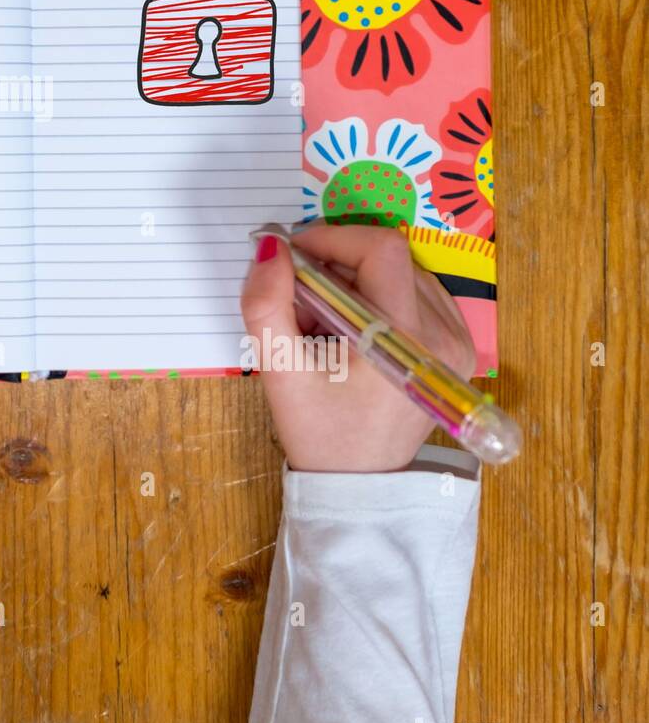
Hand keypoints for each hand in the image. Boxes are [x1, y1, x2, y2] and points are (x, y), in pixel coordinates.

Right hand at [240, 222, 475, 472]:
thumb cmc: (320, 432)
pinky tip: (352, 330)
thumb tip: (271, 245)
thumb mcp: (279, 371)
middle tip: (301, 302)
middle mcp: (444, 333)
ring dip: (355, 281)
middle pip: (388, 258)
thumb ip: (266, 304)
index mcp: (406, 338)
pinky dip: (377, 297)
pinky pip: (414, 294)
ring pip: (400, 272)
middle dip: (336, 266)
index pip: (380, 249)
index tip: (293, 257)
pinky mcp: (457, 347)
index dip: (331, 239)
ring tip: (324, 322)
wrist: (359, 483)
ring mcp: (457, 340)